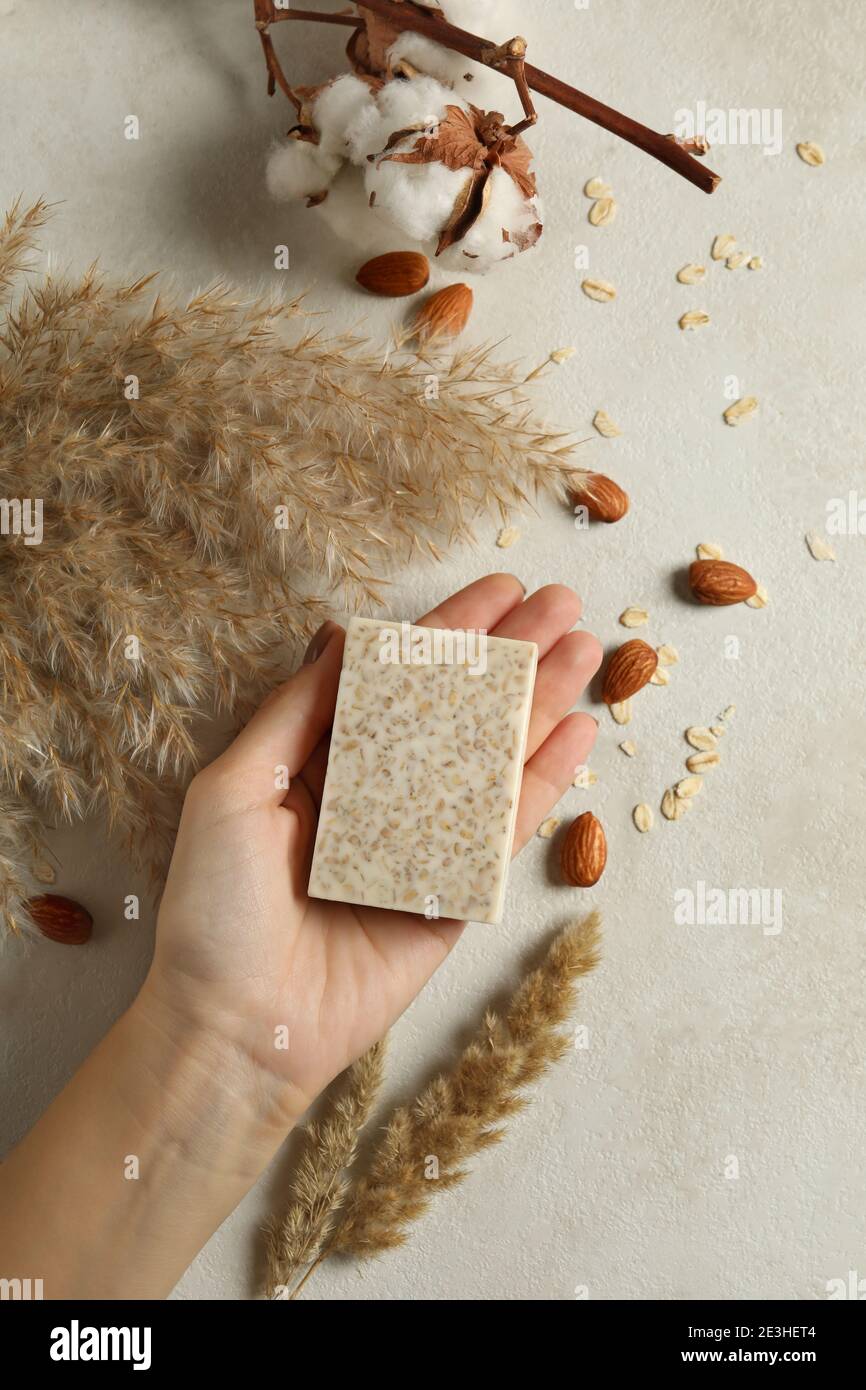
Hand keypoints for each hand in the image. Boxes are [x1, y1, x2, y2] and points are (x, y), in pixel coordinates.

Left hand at [142, 575, 601, 1128]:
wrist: (240, 1027)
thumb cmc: (217, 909)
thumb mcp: (233, 790)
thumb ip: (295, 713)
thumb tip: (342, 634)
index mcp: (320, 761)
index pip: (396, 680)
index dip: (448, 633)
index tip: (499, 590)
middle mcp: (377, 792)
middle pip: (455, 709)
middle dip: (509, 655)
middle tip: (563, 604)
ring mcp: (421, 841)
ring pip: (491, 757)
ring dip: (539, 704)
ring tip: (586, 650)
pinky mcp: (453, 894)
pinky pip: (505, 828)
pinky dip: (543, 780)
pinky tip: (576, 732)